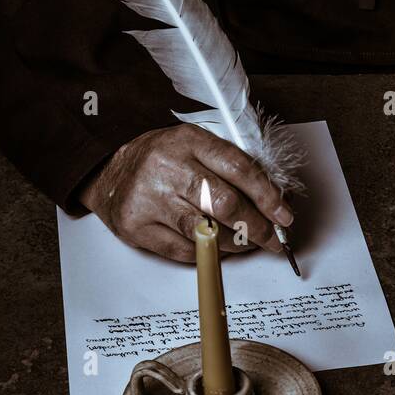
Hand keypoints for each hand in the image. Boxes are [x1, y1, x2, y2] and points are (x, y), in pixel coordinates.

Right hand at [75, 124, 292, 262]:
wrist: (110, 172)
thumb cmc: (161, 159)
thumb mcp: (194, 146)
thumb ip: (230, 166)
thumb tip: (272, 200)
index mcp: (188, 141)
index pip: (238, 168)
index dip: (267, 195)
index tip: (284, 215)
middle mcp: (168, 168)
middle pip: (224, 203)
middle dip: (257, 225)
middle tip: (273, 238)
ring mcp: (151, 199)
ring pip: (206, 231)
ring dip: (236, 243)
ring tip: (248, 243)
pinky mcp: (138, 228)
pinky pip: (183, 251)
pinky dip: (208, 253)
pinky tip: (219, 248)